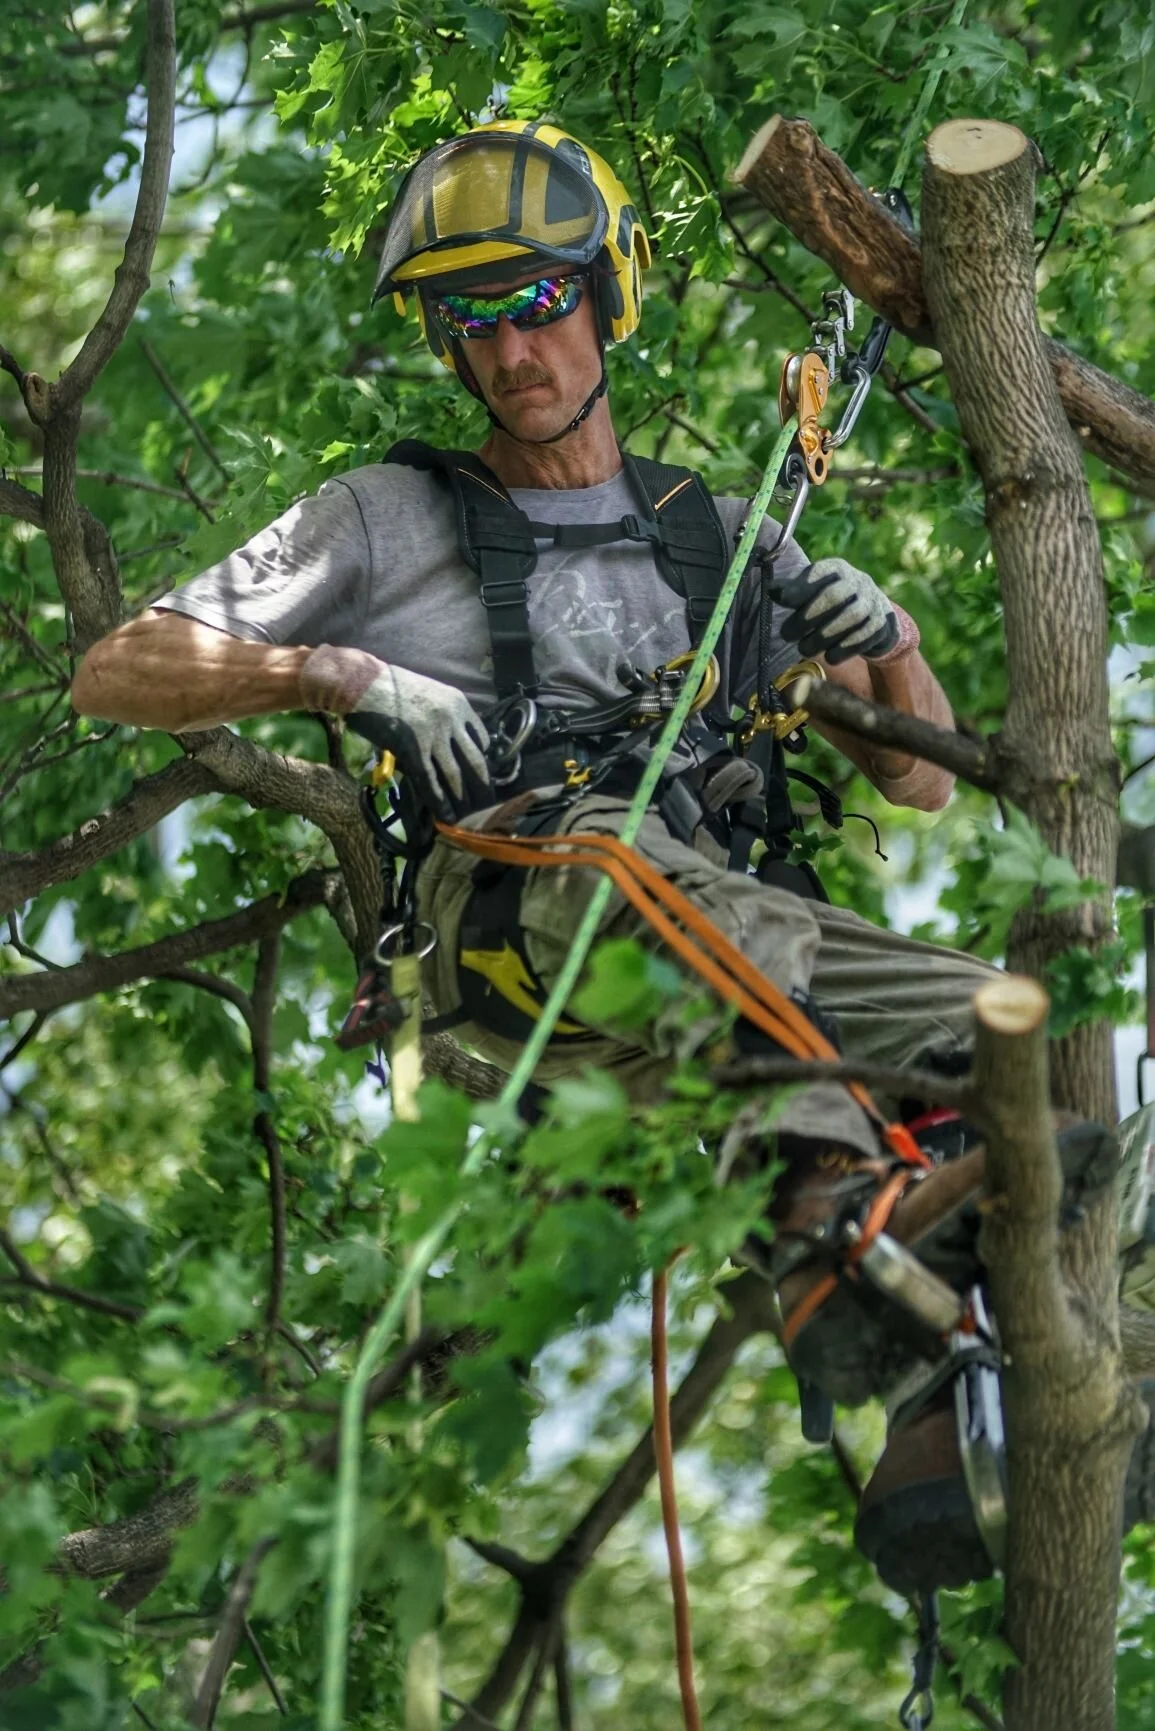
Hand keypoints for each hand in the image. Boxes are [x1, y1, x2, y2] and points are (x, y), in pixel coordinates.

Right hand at [349, 665, 492, 820]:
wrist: (363, 683)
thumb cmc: (390, 685)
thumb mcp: (428, 693)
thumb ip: (442, 713)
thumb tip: (446, 740)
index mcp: (458, 704)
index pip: (481, 737)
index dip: (483, 759)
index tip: (482, 773)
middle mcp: (451, 720)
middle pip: (475, 759)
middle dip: (481, 783)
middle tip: (486, 801)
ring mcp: (434, 735)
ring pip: (455, 773)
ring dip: (462, 796)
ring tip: (467, 813)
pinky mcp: (414, 749)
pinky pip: (430, 780)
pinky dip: (439, 800)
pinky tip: (446, 813)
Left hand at [770, 557, 898, 664]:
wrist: (874, 618)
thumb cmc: (833, 605)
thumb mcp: (813, 593)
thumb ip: (793, 592)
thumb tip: (771, 590)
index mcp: (837, 569)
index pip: (818, 572)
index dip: (799, 586)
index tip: (781, 599)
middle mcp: (858, 581)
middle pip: (834, 595)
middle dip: (807, 617)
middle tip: (787, 635)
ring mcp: (873, 601)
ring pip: (851, 616)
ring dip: (824, 636)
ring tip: (804, 649)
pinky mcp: (881, 623)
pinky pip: (864, 635)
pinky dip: (845, 648)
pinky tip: (829, 657)